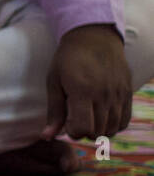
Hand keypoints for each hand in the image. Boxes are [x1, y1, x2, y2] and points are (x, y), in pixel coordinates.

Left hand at [44, 23, 129, 140]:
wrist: (94, 38)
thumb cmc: (68, 59)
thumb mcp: (54, 82)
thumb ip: (54, 111)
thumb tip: (46, 137)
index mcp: (82, 90)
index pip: (83, 128)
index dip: (73, 132)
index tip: (67, 123)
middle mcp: (104, 94)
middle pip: (97, 131)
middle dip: (84, 132)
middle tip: (76, 120)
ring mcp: (118, 94)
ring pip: (112, 129)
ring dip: (99, 130)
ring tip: (88, 118)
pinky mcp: (128, 92)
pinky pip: (124, 121)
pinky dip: (113, 125)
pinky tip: (102, 116)